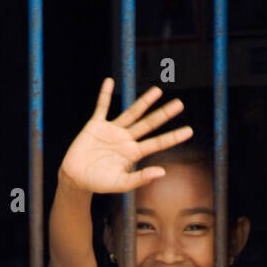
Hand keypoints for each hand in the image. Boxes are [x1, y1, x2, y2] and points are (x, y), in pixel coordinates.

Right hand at [59, 78, 192, 195]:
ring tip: (158, 90)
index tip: (189, 131)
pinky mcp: (95, 125)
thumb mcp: (120, 184)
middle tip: (180, 104)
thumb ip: (140, 178)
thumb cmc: (98, 183)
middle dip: (164, 114)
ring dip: (144, 102)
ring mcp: (112, 130)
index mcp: (133, 153)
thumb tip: (162, 172)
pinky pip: (101, 107)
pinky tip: (109, 82)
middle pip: (149, 124)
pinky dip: (104, 95)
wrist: (76, 178)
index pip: (157, 143)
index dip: (173, 137)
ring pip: (132, 113)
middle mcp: (126, 139)